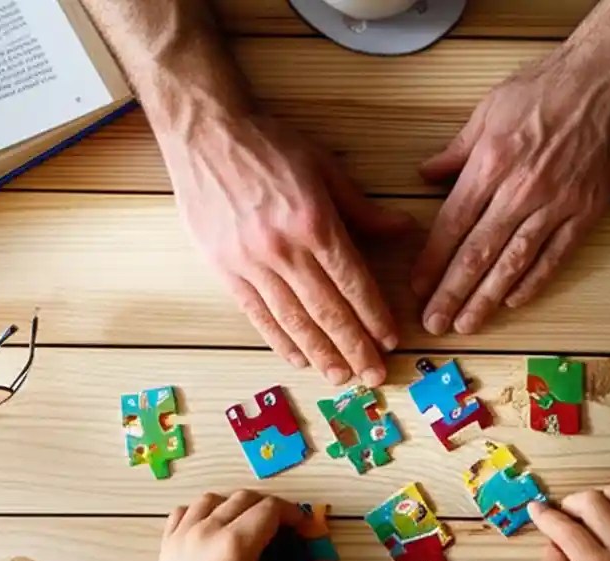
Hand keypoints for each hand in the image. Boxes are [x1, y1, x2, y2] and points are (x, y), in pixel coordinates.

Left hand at [138, 491, 334, 560]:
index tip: (303, 528)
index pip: (271, 508)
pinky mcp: (168, 539)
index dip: (293, 513)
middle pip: (246, 497)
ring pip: (215, 498)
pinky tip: (211, 526)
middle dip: (269, 507)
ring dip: (235, 504)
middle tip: (281, 528)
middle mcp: (209, 528)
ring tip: (246, 524)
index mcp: (236, 542)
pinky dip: (202, 511)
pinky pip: (186, 510)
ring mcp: (185, 531)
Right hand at [159, 113, 416, 384]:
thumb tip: (404, 230)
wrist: (205, 134)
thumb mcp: (325, 166)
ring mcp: (251, 263)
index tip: (390, 340)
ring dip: (321, 354)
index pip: (352, 282)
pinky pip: (258, 315)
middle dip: (354, 348)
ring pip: (293, 320)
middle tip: (374, 375)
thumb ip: (363, 208)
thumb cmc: (269, 145)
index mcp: (314, 223)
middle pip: (327, 311)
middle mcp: (283, 250)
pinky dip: (280, 340)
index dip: (374, 316)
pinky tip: (298, 358)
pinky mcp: (224, 270)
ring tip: (341, 378)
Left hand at [413, 39, 609, 334]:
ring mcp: (557, 203)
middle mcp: (520, 189)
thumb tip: (426, 174)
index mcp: (490, 163)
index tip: (418, 287)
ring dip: (488, 298)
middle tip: (434, 323)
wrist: (609, 77)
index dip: (433, 261)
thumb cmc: (546, 85)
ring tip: (468, 324)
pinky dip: (534, 281)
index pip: (452, 224)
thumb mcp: (489, 108)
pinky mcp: (587, 210)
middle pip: (478, 252)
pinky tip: (514, 302)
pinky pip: (556, 255)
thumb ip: (457, 149)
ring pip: (515, 262)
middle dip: (452, 292)